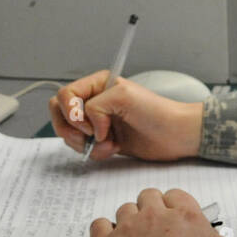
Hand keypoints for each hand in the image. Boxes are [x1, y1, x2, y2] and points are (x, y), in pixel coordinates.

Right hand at [49, 70, 202, 161]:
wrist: (175, 135)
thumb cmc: (157, 111)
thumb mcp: (123, 96)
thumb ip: (95, 106)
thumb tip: (89, 126)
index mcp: (97, 84)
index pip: (65, 94)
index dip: (71, 112)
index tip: (88, 124)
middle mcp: (95, 101)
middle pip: (60, 113)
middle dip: (70, 129)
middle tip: (87, 138)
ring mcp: (98, 122)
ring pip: (70, 133)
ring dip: (84, 143)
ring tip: (107, 143)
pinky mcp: (103, 140)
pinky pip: (84, 148)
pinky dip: (95, 152)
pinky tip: (114, 148)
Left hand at [90, 188, 234, 236]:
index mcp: (186, 217)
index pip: (177, 196)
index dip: (175, 207)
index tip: (175, 219)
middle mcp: (155, 216)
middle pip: (149, 196)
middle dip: (151, 209)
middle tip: (155, 230)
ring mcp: (128, 228)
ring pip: (125, 209)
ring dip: (130, 220)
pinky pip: (99, 224)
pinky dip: (104, 231)